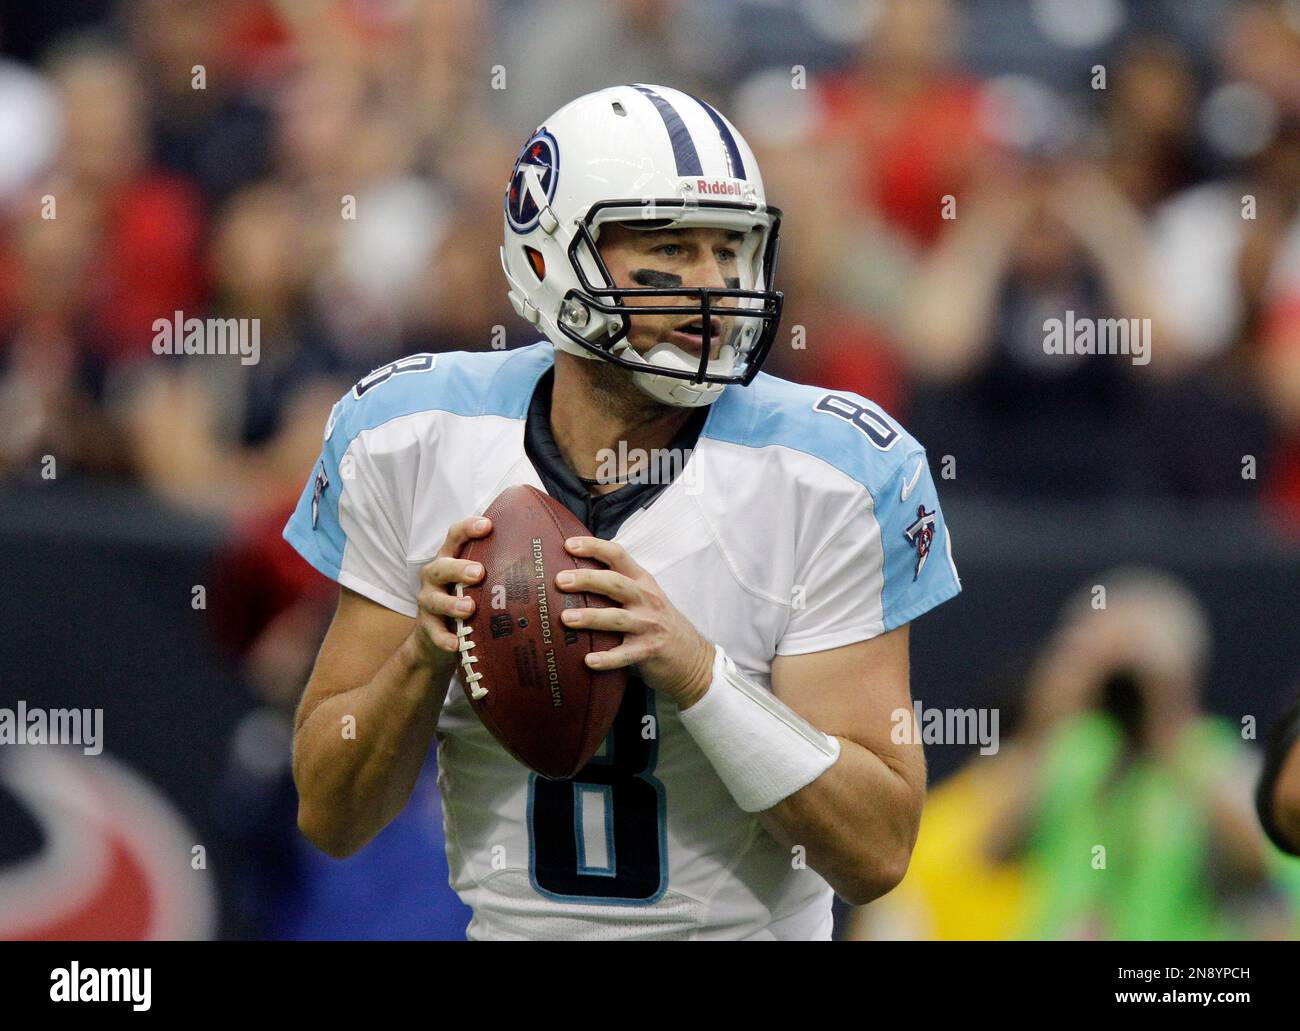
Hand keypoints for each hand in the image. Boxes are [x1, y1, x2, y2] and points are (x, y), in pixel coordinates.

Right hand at [412, 516, 491, 673]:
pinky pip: (434, 633)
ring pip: (434, 599)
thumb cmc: (468, 597)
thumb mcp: (479, 579)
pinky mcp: (427, 627)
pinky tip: (456, 644)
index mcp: (451, 558)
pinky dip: (444, 638)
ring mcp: (429, 601)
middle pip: (441, 567)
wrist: (437, 635)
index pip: (455, 536)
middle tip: (479, 572)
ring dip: (451, 604)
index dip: (468, 528)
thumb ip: (501, 566)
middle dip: (459, 568)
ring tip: (469, 608)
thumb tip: (550, 552)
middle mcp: (435, 576)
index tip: (488, 525)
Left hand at [555, 536, 713, 708]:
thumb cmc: (658, 622)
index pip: (619, 555)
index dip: (594, 547)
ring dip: (591, 617)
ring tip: (566, 618)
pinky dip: (607, 659)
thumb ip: (618, 584)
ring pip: (617, 618)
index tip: (569, 544)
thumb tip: (573, 574)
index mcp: (642, 581)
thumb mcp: (645, 596)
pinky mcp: (649, 651)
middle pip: (615, 583)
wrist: (692, 656)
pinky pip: (625, 655)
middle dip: (587, 579)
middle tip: (560, 580)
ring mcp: (649, 626)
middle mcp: (646, 600)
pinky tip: (588, 661)